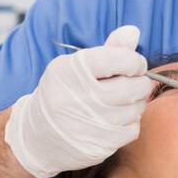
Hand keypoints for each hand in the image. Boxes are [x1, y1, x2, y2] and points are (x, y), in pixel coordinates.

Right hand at [5, 25, 150, 177]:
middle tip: (130, 83)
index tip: (133, 65)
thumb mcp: (76, 67)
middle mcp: (75, 97)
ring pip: (136, 108)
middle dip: (139, 83)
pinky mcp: (97, 145)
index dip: (135, 61)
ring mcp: (86, 124)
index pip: (119, 59)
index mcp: (68, 71)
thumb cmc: (63, 93)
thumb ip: (108, 50)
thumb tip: (133, 32)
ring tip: (117, 102)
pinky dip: (129, 122)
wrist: (37, 136)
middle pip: (134, 86)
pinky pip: (132, 128)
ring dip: (135, 103)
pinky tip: (113, 119)